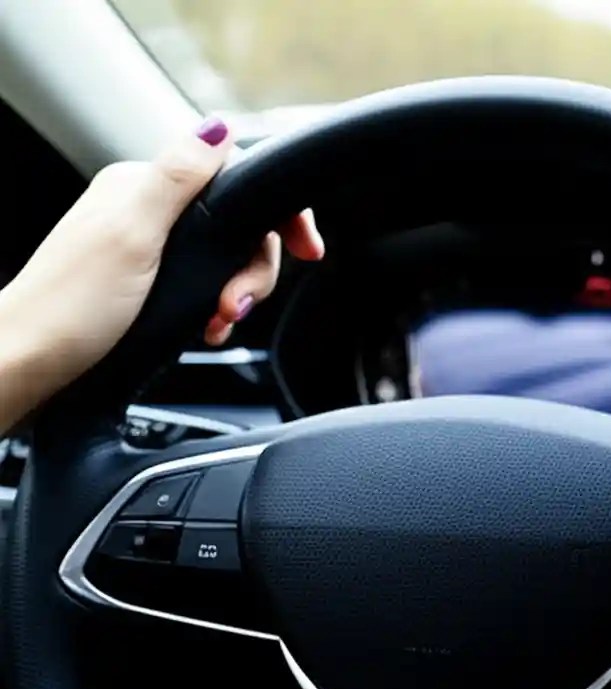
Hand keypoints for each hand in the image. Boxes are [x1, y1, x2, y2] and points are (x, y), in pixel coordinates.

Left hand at [0, 117, 322, 417]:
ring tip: (217, 322)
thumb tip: (219, 126)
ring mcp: (148, 247)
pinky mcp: (147, 281)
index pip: (235, 180)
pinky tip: (205, 327)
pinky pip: (205, 283)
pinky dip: (215, 307)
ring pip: (226, 259)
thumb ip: (179, 178)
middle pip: (238, 227)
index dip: (277, 214)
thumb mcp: (134, 235)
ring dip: (235, 294)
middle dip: (253, 270)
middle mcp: (147, 211)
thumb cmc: (70, 307)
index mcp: (144, 188)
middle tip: (237, 305)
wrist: (27, 364)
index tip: (307, 249)